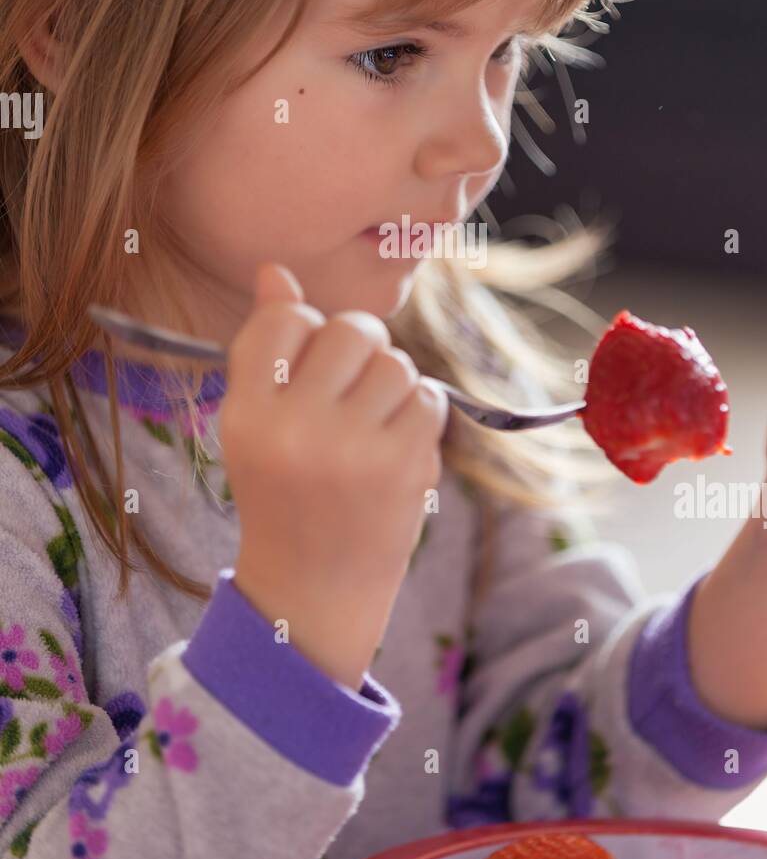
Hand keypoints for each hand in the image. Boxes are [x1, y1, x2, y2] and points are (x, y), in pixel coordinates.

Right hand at [220, 262, 448, 687]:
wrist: (314, 588)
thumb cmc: (284, 492)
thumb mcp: (257, 424)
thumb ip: (268, 346)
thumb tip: (275, 270)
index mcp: (246, 413)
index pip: (285, 319)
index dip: (307, 331)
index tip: (308, 368)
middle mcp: (293, 428)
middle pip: (352, 330)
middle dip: (361, 350)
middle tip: (352, 392)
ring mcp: (351, 450)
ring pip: (396, 363)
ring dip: (393, 385)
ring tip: (372, 425)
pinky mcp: (402, 468)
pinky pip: (428, 399)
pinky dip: (419, 416)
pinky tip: (396, 447)